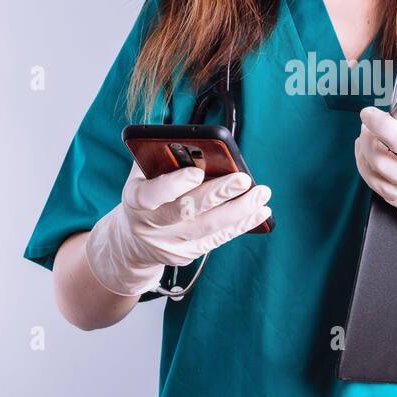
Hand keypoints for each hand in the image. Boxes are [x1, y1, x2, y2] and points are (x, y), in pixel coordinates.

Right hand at [84, 160, 272, 296]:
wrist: (134, 239)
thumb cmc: (148, 192)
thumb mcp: (144, 174)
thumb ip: (164, 158)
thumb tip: (199, 141)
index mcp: (134, 199)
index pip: (150, 194)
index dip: (173, 184)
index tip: (196, 172)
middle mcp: (149, 225)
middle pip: (187, 211)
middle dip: (218, 194)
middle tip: (244, 179)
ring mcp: (168, 244)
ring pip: (208, 227)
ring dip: (240, 209)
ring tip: (262, 193)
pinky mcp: (186, 255)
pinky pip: (218, 238)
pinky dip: (242, 224)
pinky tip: (260, 211)